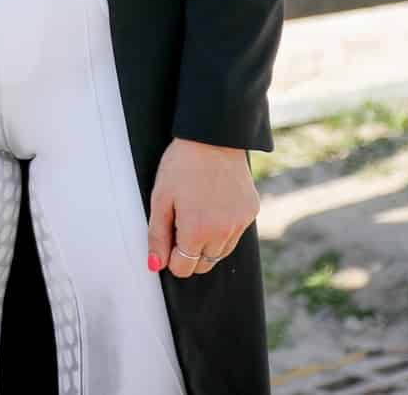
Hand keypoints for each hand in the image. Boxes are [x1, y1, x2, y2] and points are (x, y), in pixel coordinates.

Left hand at [146, 138, 258, 279]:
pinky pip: (236, 233)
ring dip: (207, 244)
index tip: (167, 242)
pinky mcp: (251, 212)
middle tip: (180, 225)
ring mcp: (240, 224)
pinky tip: (214, 206)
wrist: (214, 139)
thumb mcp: (160, 198)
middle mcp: (222, 233)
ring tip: (196, 214)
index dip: (172, 259)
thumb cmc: (181, 165)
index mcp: (197, 231)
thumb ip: (157, 235)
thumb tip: (155, 265)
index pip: (184, 268)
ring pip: (221, 252)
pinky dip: (224, 229)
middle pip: (203, 264)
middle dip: (189, 253)